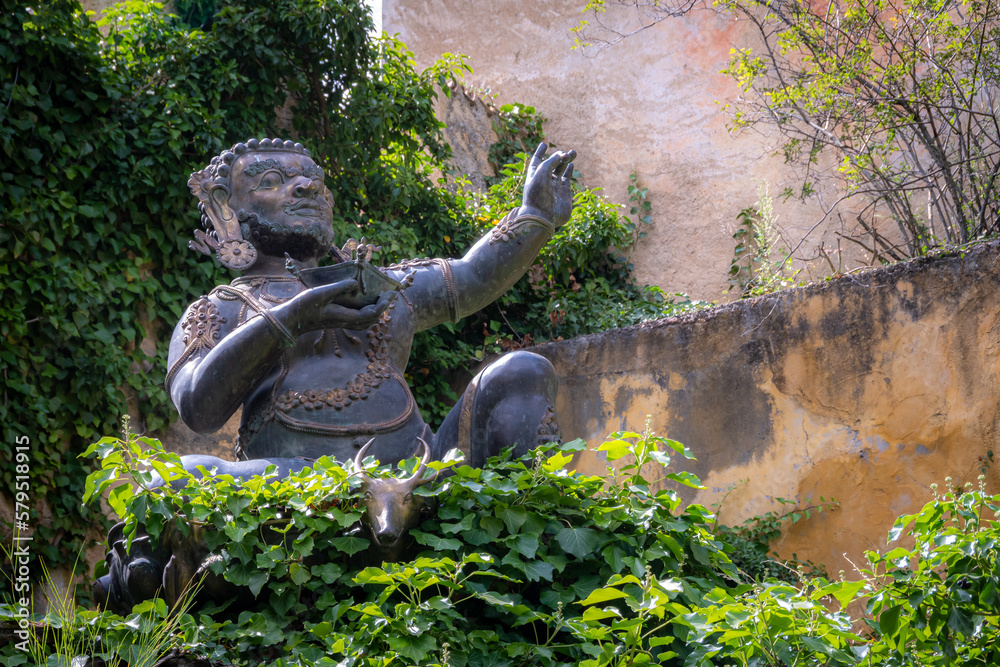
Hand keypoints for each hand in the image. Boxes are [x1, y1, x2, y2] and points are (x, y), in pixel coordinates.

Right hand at [275, 279, 394, 333]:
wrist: (292, 320)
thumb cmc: (304, 306)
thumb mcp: (321, 293)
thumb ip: (339, 288)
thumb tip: (355, 283)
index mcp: (345, 316)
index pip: (371, 313)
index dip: (383, 304)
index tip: (390, 293)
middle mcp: (346, 322)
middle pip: (372, 319)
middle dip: (384, 307)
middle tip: (391, 294)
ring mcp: (342, 322)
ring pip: (366, 321)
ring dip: (377, 310)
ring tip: (382, 298)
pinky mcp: (338, 321)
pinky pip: (359, 320)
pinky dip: (367, 312)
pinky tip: (365, 303)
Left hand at [520, 143, 575, 226]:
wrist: (544, 216)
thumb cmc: (538, 194)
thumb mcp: (542, 171)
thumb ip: (552, 160)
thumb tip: (563, 155)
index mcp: (534, 176)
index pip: (536, 161)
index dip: (540, 152)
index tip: (544, 144)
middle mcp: (544, 181)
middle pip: (551, 164)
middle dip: (558, 156)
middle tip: (565, 152)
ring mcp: (554, 187)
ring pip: (561, 170)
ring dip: (566, 161)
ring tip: (572, 153)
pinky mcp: (564, 194)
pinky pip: (567, 180)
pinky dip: (569, 172)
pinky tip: (571, 164)